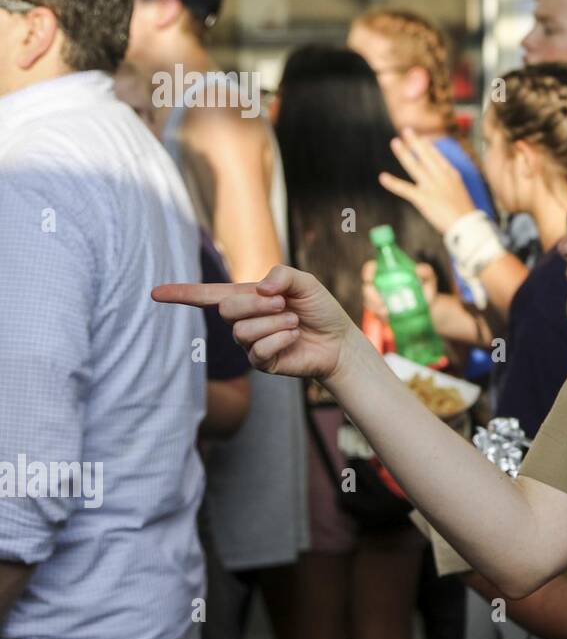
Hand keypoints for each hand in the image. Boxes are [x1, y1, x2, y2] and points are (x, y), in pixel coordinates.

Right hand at [153, 264, 354, 381]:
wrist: (338, 340)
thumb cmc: (319, 309)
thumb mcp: (305, 283)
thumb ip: (282, 275)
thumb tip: (260, 288)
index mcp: (248, 297)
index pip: (208, 295)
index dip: (182, 294)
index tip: (155, 293)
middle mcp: (243, 320)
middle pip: (226, 310)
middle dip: (256, 304)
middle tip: (283, 305)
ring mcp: (250, 343)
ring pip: (243, 331)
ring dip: (274, 324)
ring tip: (293, 323)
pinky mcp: (261, 362)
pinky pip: (258, 350)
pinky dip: (280, 340)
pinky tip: (294, 338)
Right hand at [362, 259, 435, 321]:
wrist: (429, 307)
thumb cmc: (425, 287)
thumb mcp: (428, 277)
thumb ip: (426, 271)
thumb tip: (418, 269)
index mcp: (387, 272)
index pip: (371, 268)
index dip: (368, 271)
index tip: (370, 277)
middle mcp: (380, 285)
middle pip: (367, 287)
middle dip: (370, 294)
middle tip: (379, 300)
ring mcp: (380, 299)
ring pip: (369, 302)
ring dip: (375, 307)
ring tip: (386, 311)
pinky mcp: (382, 313)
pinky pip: (376, 314)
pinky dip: (381, 316)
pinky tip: (388, 316)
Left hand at [380, 128, 477, 233]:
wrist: (467, 225)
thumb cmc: (466, 213)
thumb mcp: (461, 192)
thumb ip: (451, 185)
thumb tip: (444, 181)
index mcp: (452, 175)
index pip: (438, 156)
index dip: (429, 147)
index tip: (422, 138)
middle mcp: (441, 177)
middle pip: (425, 156)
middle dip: (415, 142)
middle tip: (406, 130)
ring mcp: (431, 187)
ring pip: (414, 166)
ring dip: (404, 153)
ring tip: (395, 142)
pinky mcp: (423, 199)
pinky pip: (405, 189)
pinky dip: (393, 183)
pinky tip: (383, 177)